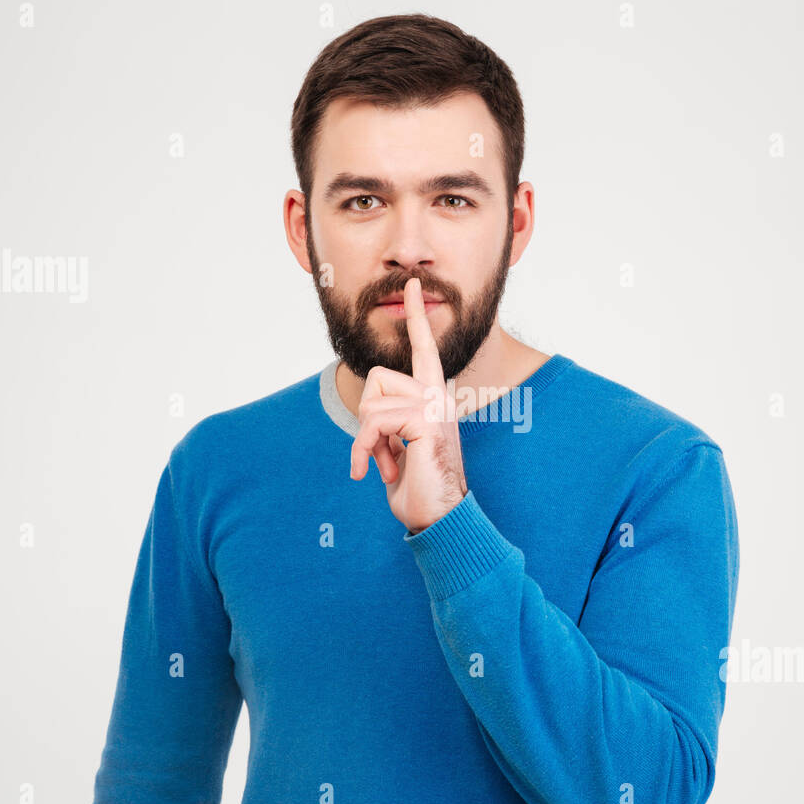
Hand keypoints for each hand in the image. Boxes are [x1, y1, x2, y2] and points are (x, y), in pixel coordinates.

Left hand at [349, 277, 467, 533]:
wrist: (438, 518)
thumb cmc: (418, 488)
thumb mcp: (399, 448)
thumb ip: (389, 423)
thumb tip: (369, 417)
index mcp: (433, 398)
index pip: (424, 350)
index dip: (417, 317)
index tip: (412, 285)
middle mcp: (438, 396)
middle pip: (377, 379)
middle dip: (365, 419)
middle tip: (378, 453)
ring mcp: (434, 407)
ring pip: (371, 402)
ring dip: (366, 441)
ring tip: (384, 465)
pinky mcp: (424, 422)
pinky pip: (373, 422)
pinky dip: (366, 450)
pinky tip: (380, 472)